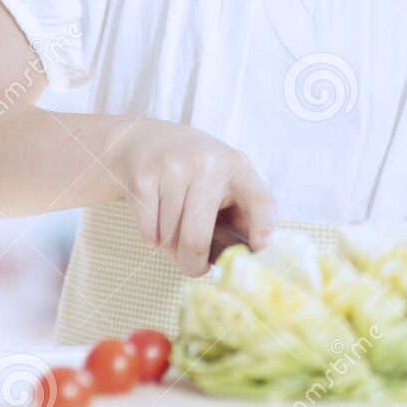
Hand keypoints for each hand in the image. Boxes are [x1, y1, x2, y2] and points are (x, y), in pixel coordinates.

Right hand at [114, 118, 275, 276]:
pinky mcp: (143, 178)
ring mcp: (173, 169)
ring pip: (169, 238)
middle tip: (194, 268)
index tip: (261, 249)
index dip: (264, 227)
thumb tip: (252, 252)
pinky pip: (148, 232)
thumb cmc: (193, 168)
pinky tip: (156, 218)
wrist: (143, 138)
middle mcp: (207, 164)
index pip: (260, 199)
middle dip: (193, 264)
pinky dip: (151, 237)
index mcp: (236, 166)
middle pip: (196, 239)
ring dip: (169, 247)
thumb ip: (241, 209)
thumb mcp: (224, 176)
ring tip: (173, 228)